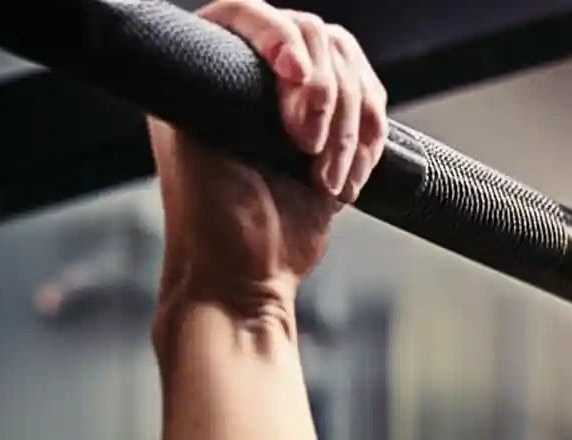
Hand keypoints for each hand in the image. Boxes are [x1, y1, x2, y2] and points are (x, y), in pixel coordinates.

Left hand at [149, 0, 387, 323]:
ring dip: (349, 131)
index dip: (280, 37)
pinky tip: (344, 181)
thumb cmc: (211, 220)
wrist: (248, 280)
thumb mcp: (198, 139)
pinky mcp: (334, 133)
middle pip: (316, 37)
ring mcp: (298, 104)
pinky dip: (368, 145)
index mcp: (210, 71)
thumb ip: (224, 83)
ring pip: (352, 72)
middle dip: (325, 96)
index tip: (296, 77)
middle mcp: (254, 77)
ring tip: (326, 179)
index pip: (248, 14)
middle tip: (306, 148)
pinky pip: (373, 108)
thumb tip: (281, 54)